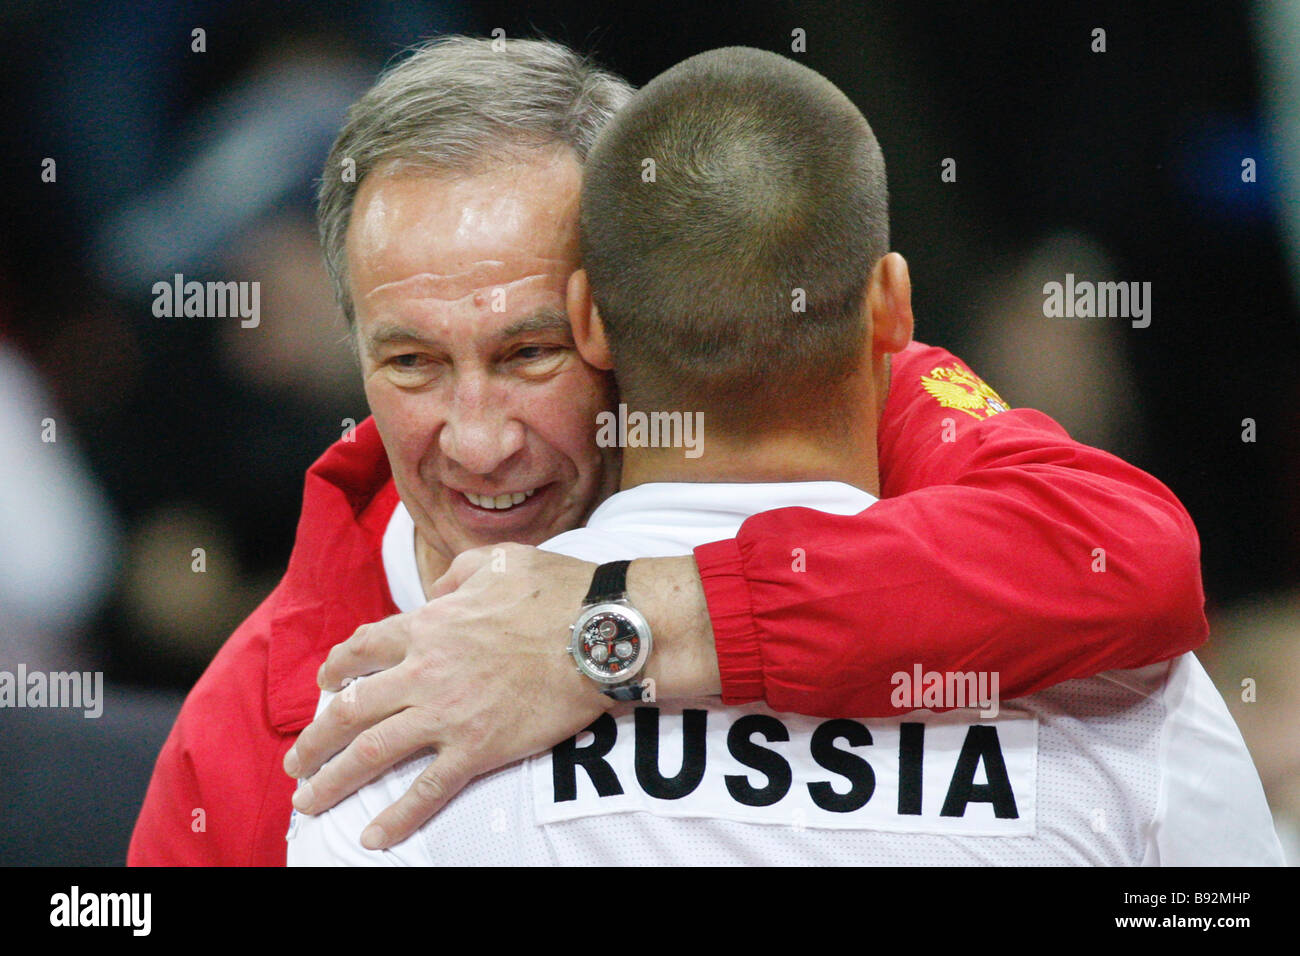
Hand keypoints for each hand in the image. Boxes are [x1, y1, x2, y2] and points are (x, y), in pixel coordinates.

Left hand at [283, 543, 609, 849]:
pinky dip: (396, 817)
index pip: (361, 650)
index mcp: (428, 626)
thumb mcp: (499, 561)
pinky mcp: (478, 748)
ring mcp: (448, 714)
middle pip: (350, 710)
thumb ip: (459, 572)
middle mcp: (424, 671)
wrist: (599, 633)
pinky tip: (371, 837)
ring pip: (372, 753)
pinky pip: (427, 789)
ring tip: (308, 801)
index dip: (336, 670)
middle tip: (296, 762)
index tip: (325, 686)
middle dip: (315, 741)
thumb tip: (440, 586)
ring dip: (332, 780)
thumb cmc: (556, 591)